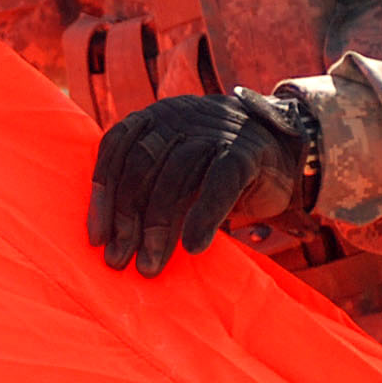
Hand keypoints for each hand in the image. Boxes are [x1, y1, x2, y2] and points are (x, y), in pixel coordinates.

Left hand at [87, 90, 309, 277]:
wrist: (284, 151)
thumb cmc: (216, 172)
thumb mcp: (176, 172)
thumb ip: (147, 189)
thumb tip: (112, 241)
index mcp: (154, 118)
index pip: (116, 150)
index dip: (103, 196)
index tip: (98, 239)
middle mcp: (179, 117)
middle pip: (140, 166)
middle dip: (125, 218)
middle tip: (119, 260)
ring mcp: (214, 131)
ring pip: (175, 176)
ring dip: (158, 227)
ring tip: (150, 265)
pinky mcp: (246, 151)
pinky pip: (219, 183)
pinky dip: (203, 216)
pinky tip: (193, 247)